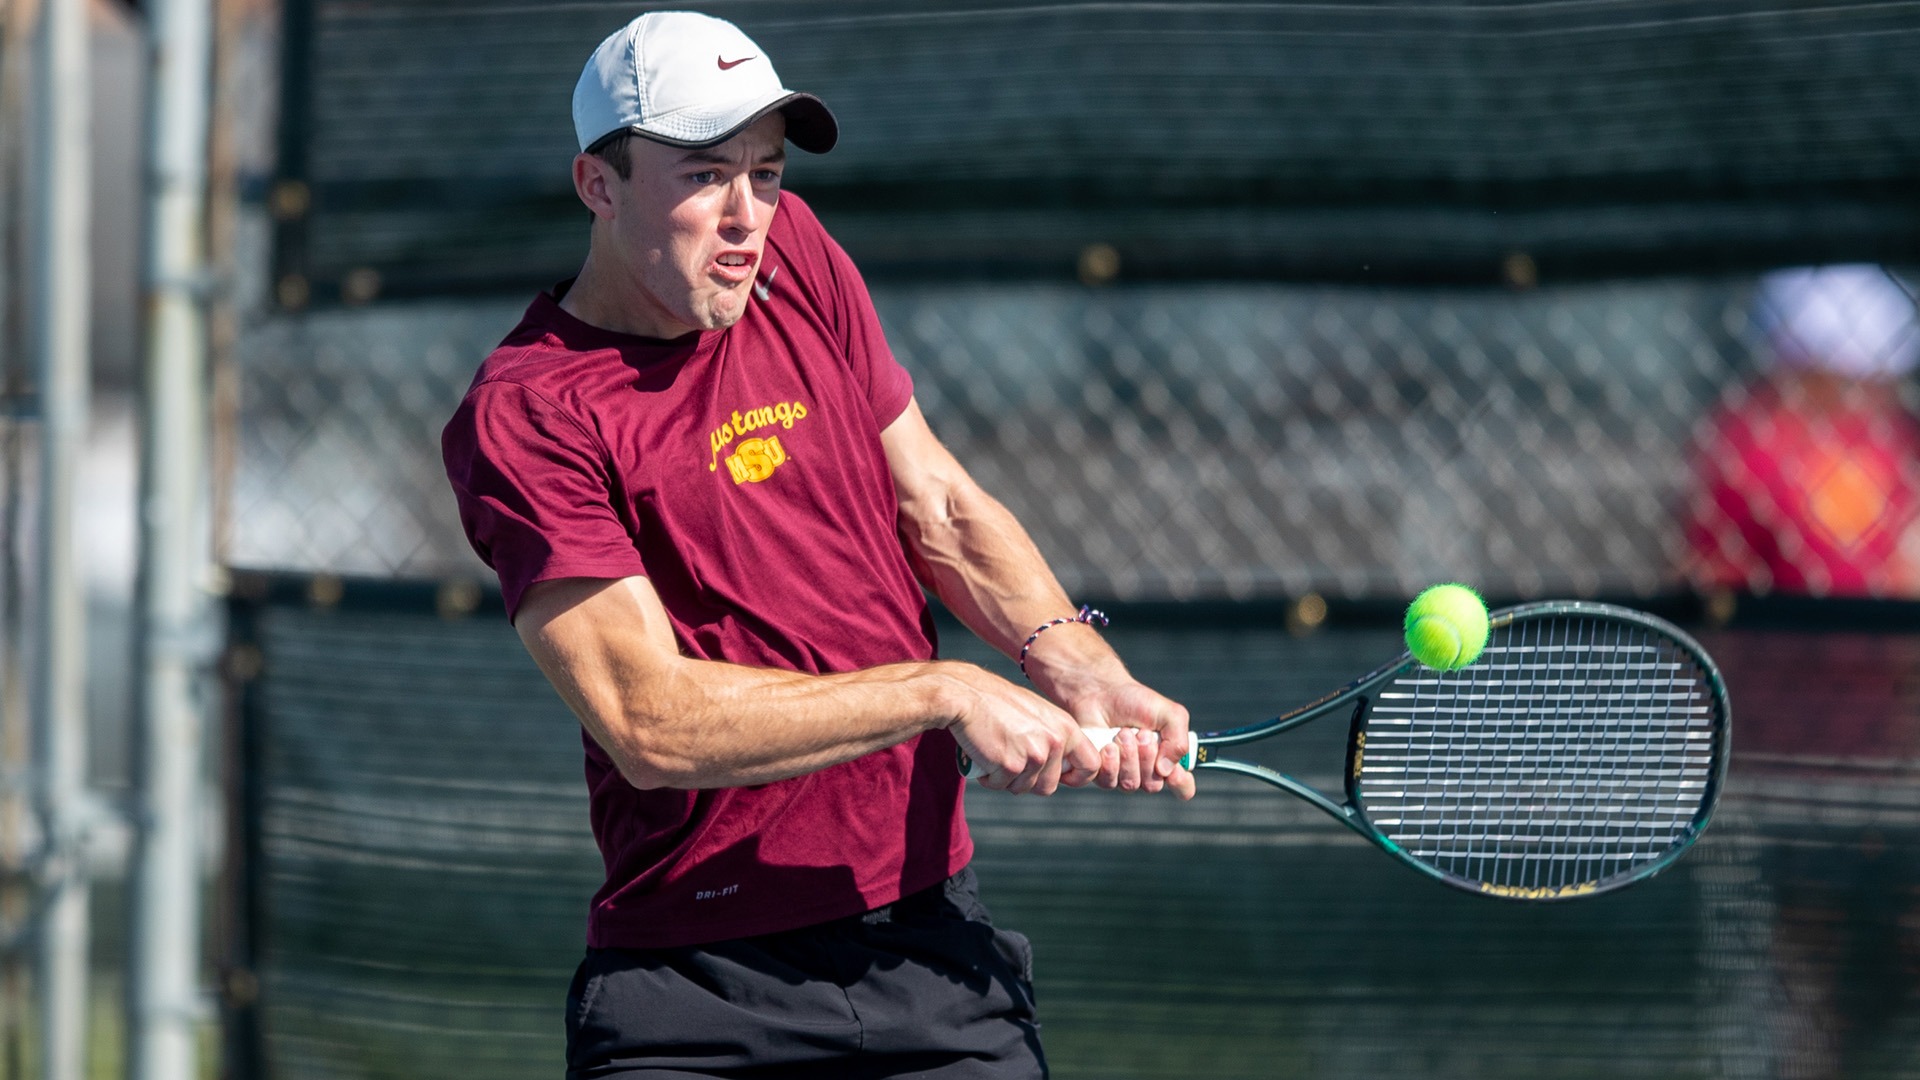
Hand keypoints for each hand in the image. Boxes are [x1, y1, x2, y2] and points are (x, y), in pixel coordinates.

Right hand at [942, 664, 1101, 794]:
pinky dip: (989, 778)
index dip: (1076, 778)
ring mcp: (1034, 755)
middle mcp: (1055, 742)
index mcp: (1066, 728)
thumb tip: (1059, 764)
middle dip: (1028, 782)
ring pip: (1024, 788)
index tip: (1059, 778)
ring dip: (1006, 780)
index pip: (1091, 765)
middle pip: (1050, 786)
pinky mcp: (1011, 766)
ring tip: (995, 755)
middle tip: (1011, 764)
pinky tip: (982, 756)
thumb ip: (1052, 736)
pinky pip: (1001, 785)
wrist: (965, 696)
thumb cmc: (996, 703)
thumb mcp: (1037, 714)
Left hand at [1069, 679, 1196, 798]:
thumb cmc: (1135, 700)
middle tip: (1142, 733)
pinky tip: (1109, 745)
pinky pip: (1108, 782)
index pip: (1182, 786)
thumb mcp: (1169, 713)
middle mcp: (1145, 770)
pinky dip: (1110, 762)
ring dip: (1129, 757)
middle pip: (1154, 785)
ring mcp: (1122, 773)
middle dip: (1148, 758)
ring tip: (1123, 733)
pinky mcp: (1100, 772)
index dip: (1181, 784)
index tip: (1175, 773)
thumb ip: (1179, 740)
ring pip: (1130, 784)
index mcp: (1166, 757)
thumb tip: (1166, 770)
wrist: (1100, 692)